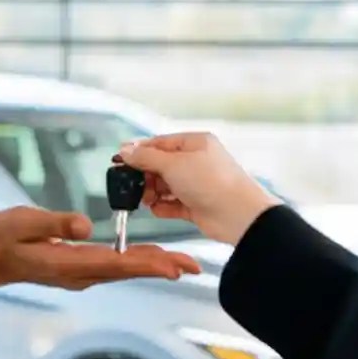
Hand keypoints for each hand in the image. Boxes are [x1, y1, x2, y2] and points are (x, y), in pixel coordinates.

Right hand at [0, 206, 200, 289]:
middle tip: (193, 266)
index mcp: (69, 263)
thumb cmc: (4, 239)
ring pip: (125, 269)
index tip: (172, 266)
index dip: (146, 264)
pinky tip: (152, 257)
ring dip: (154, 265)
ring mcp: (82, 273)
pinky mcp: (81, 267)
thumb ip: (54, 223)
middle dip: (161, 267)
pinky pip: (116, 266)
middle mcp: (81, 273)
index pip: (116, 264)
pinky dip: (138, 261)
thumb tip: (86, 225)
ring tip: (182, 263)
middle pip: (128, 270)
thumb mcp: (23, 223)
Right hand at [117, 132, 281, 244]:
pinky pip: (174, 204)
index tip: (120, 161)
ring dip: (153, 193)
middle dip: (146, 176)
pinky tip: (157, 209)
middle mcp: (197, 162)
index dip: (140, 152)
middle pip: (162, 165)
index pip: (161, 143)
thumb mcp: (173, 164)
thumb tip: (124, 150)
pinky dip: (164, 206)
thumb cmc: (210, 182)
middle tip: (134, 185)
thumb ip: (146, 157)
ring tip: (146, 200)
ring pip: (167, 186)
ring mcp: (198, 184)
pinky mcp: (198, 205)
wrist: (237, 215)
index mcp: (195, 143)